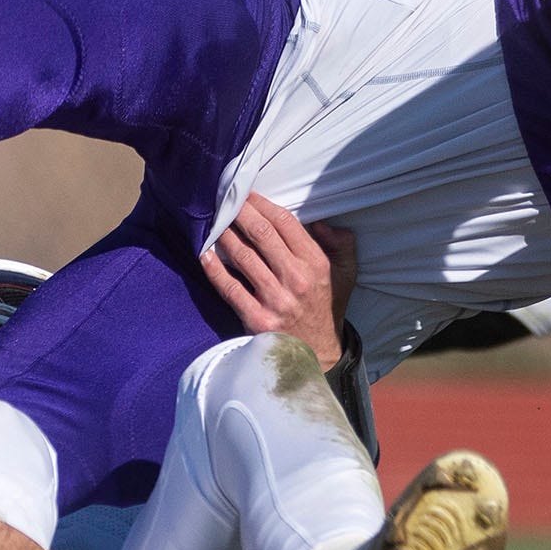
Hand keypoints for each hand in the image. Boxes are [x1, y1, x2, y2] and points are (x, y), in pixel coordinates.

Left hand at [199, 193, 356, 369]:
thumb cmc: (327, 308)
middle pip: (262, 235)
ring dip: (225, 235)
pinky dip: (214, 270)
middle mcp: (296, 279)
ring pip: (244, 257)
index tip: (248, 194)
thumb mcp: (346, 274)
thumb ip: (341, 245)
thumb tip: (321, 222)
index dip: (263, 205)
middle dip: (241, 213)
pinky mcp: (257, 320)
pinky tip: (204, 254)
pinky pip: (230, 289)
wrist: (319, 355)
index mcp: (316, 264)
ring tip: (213, 221)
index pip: (286, 224)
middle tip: (225, 199)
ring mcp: (275, 300)